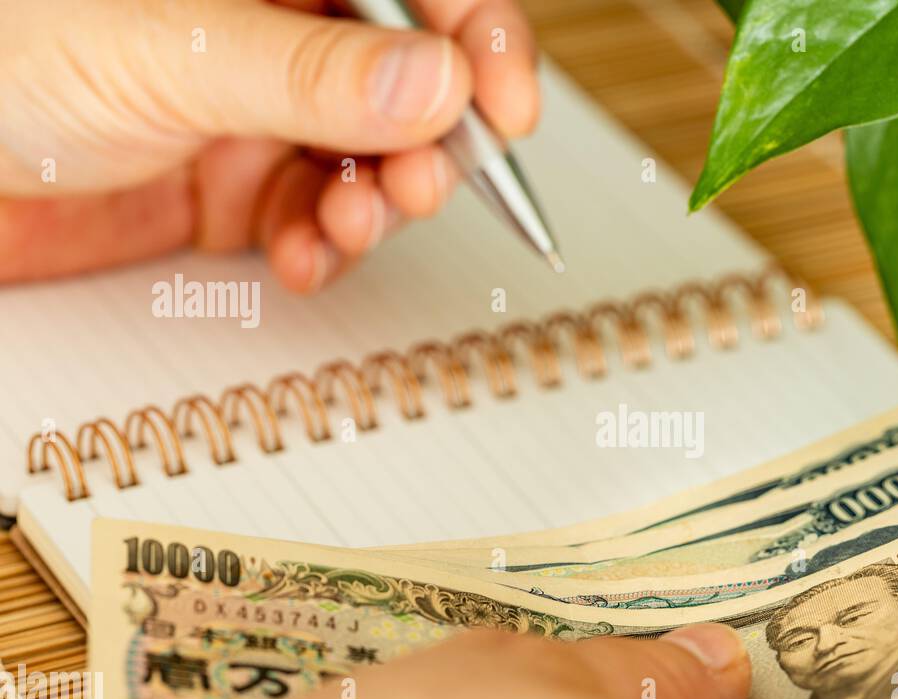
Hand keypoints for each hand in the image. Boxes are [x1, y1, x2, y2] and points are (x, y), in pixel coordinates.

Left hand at [0, 0, 538, 288]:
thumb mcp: (171, 50)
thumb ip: (312, 73)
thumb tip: (439, 83)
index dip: (477, 36)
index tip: (504, 104)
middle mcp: (272, 27)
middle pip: (408, 76)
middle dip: (430, 137)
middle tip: (423, 179)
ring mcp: (256, 106)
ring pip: (371, 155)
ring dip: (380, 201)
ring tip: (357, 220)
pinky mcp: (234, 183)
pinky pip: (318, 215)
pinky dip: (325, 244)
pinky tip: (307, 252)